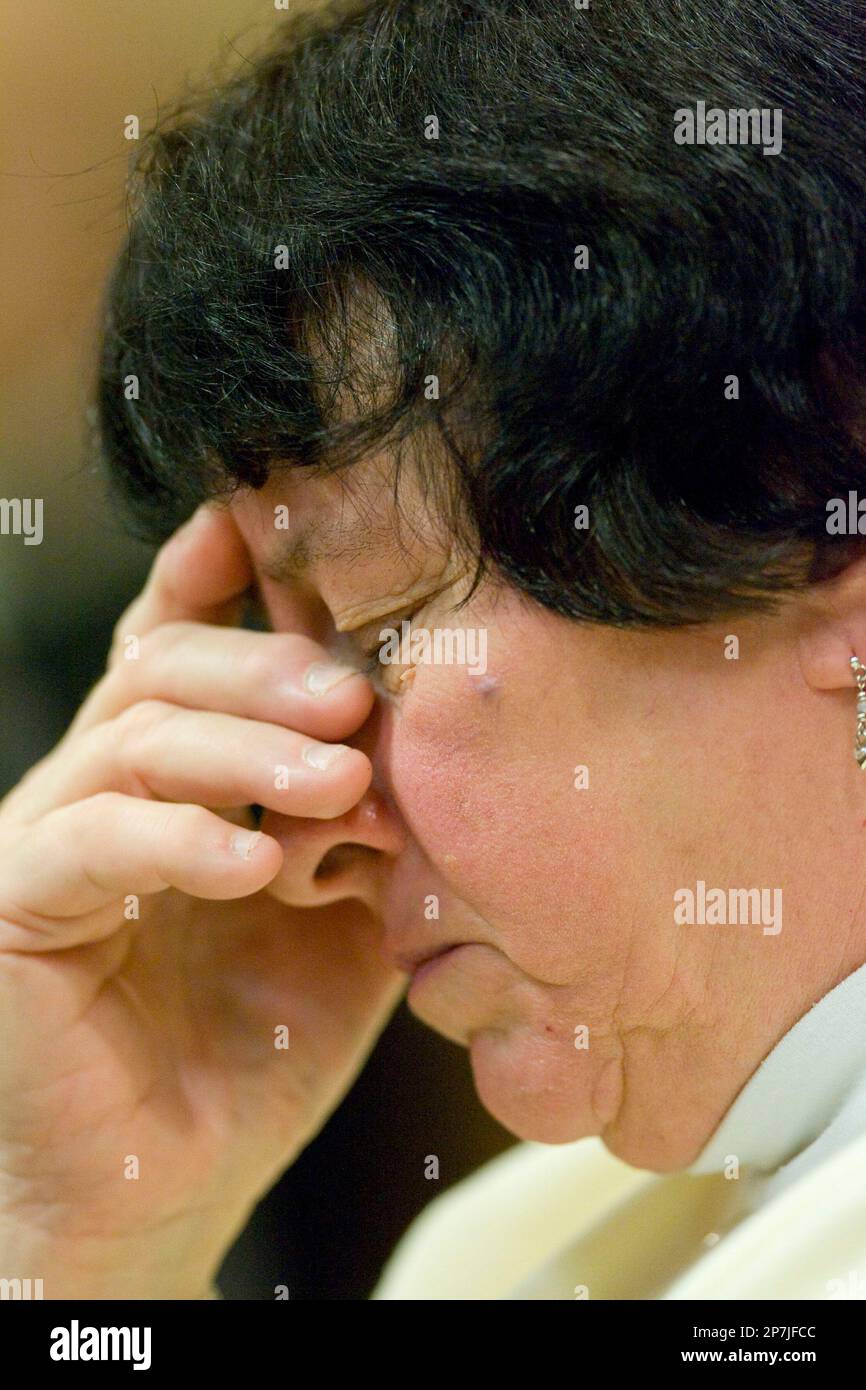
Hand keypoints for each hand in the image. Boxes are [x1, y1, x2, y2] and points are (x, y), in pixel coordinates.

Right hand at [0, 504, 404, 1296]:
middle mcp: (104, 785)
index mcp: (178, 775)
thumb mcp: (343, 919)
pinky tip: (257, 864)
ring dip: (243, 748)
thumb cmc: (256, 1050)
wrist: (168, 1186)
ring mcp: (52, 838)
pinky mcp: (16, 905)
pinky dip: (181, 840)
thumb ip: (370, 824)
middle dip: (267, 667)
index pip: (190, 642)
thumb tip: (426, 739)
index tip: (286, 526)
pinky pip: (92, 841)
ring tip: (337, 783)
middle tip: (357, 696)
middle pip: (167, 668)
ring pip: (133, 736)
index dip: (229, 574)